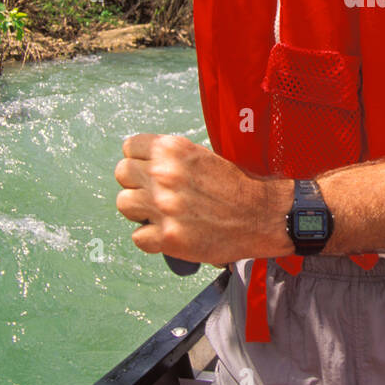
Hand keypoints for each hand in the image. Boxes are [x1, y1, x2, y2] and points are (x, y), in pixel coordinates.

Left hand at [114, 133, 288, 263]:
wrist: (262, 215)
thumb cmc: (236, 185)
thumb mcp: (202, 156)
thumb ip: (172, 159)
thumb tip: (145, 164)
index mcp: (173, 150)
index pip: (129, 147)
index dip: (138, 159)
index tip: (148, 169)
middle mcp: (164, 175)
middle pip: (122, 173)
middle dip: (136, 182)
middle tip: (154, 192)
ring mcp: (163, 207)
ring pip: (124, 203)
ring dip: (140, 209)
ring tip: (160, 213)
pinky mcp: (167, 236)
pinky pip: (138, 236)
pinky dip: (152, 238)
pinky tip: (169, 232)